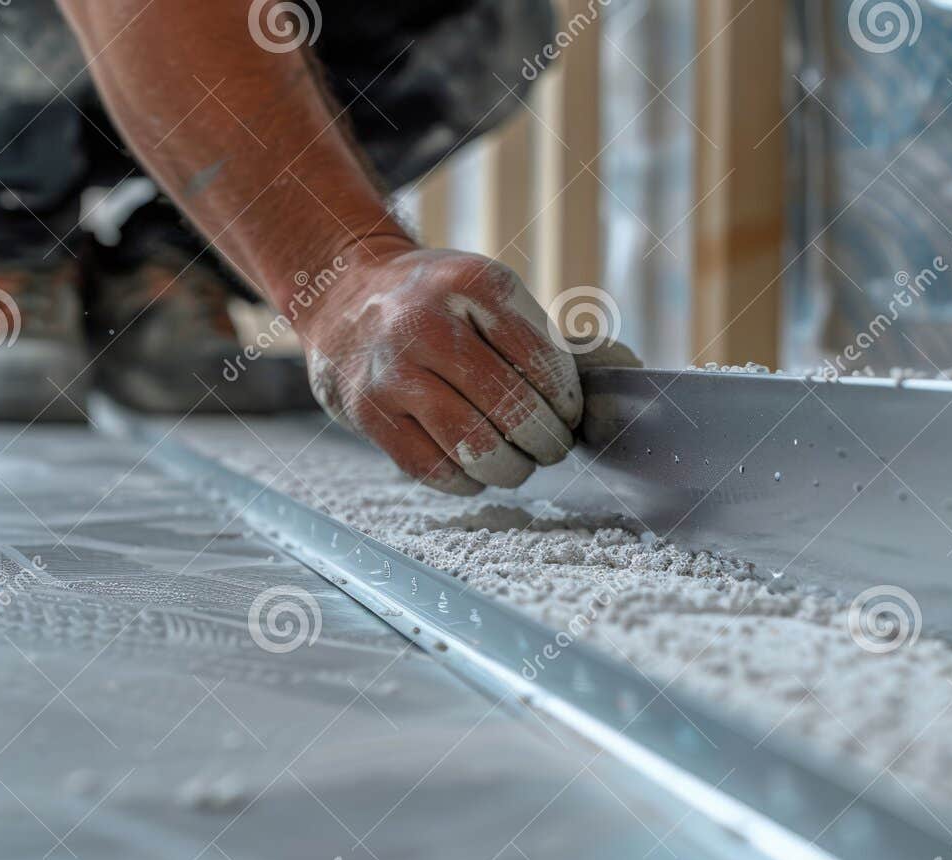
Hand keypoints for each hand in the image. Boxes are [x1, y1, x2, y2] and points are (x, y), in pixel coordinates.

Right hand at [296, 242, 582, 494]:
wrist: (343, 297)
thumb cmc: (433, 303)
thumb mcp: (483, 291)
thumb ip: (536, 334)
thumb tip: (608, 378)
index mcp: (469, 286)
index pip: (540, 360)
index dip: (565, 401)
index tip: (568, 415)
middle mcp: (425, 324)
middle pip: (511, 406)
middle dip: (545, 440)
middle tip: (550, 447)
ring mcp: (391, 372)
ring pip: (474, 445)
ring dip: (510, 468)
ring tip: (517, 464)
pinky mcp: (368, 413)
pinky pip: (431, 468)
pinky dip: (465, 481)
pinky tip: (475, 471)